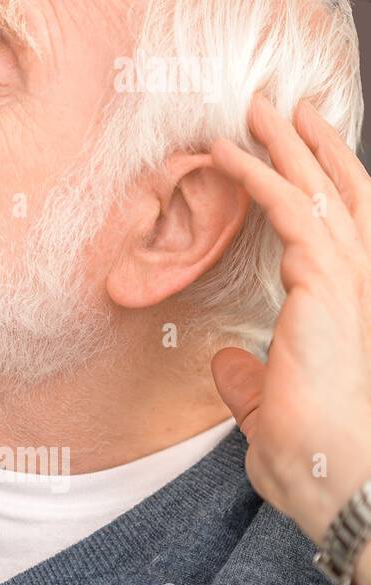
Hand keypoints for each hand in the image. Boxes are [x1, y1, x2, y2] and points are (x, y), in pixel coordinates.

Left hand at [210, 95, 370, 584]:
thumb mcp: (269, 409)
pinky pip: (289, 213)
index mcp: (352, 311)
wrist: (335, 479)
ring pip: (320, 193)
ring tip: (259, 106)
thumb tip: (228, 365)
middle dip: (316, 147)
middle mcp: (362, 288)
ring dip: (288, 145)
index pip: (344, 231)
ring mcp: (351, 285)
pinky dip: (259, 177)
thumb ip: (251, 380)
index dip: (326, 184)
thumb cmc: (311, 457)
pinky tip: (228, 152)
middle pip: (343, 198)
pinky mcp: (327, 288)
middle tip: (288, 105)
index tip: (301, 149)